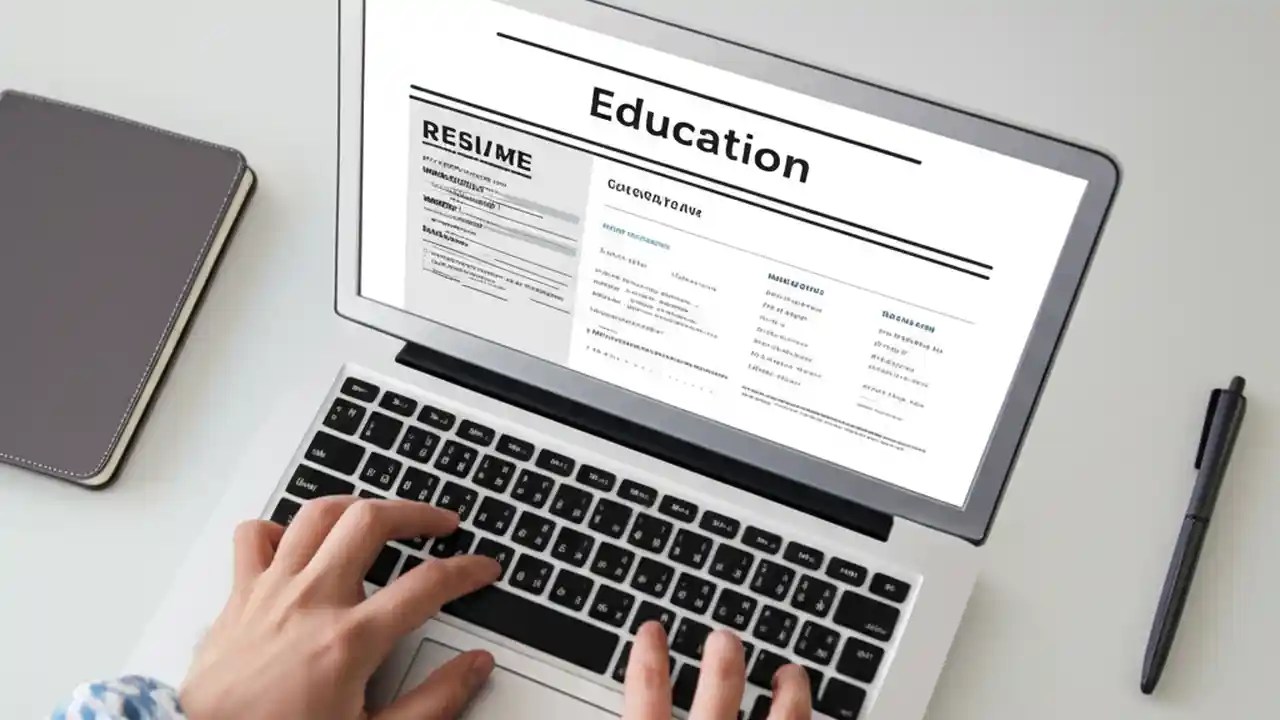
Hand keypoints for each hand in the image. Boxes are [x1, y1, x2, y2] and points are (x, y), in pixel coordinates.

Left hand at [180, 496, 501, 719]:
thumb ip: (433, 702)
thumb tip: (474, 668)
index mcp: (349, 641)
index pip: (427, 585)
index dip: (466, 570)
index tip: (482, 568)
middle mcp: (310, 603)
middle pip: (371, 522)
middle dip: (417, 513)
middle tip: (441, 524)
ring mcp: (271, 592)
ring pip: (317, 514)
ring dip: (357, 506)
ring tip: (380, 515)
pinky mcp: (239, 597)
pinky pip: (255, 536)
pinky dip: (280, 529)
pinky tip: (300, 542)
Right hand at [623, 621, 811, 718]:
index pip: (648, 696)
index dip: (648, 659)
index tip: (652, 632)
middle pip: (721, 689)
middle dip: (725, 657)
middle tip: (725, 638)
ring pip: (783, 718)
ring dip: (789, 692)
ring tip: (791, 673)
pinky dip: (805, 717)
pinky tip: (808, 715)